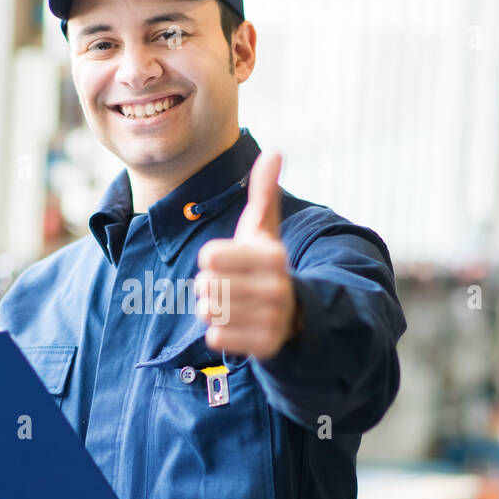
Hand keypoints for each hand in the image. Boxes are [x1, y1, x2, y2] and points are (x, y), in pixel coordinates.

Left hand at [194, 150, 298, 359]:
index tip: (231, 262)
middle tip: (232, 286)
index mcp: (272, 256)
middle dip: (211, 286)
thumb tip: (274, 151)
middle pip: (205, 286)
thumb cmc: (265, 265)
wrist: (294, 313)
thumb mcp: (265, 230)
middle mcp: (275, 288)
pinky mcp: (265, 346)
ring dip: (213, 309)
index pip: (208, 257)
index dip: (213, 259)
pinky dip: (220, 332)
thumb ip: (264, 193)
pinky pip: (216, 337)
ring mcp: (272, 319)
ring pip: (208, 311)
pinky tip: (237, 325)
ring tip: (234, 304)